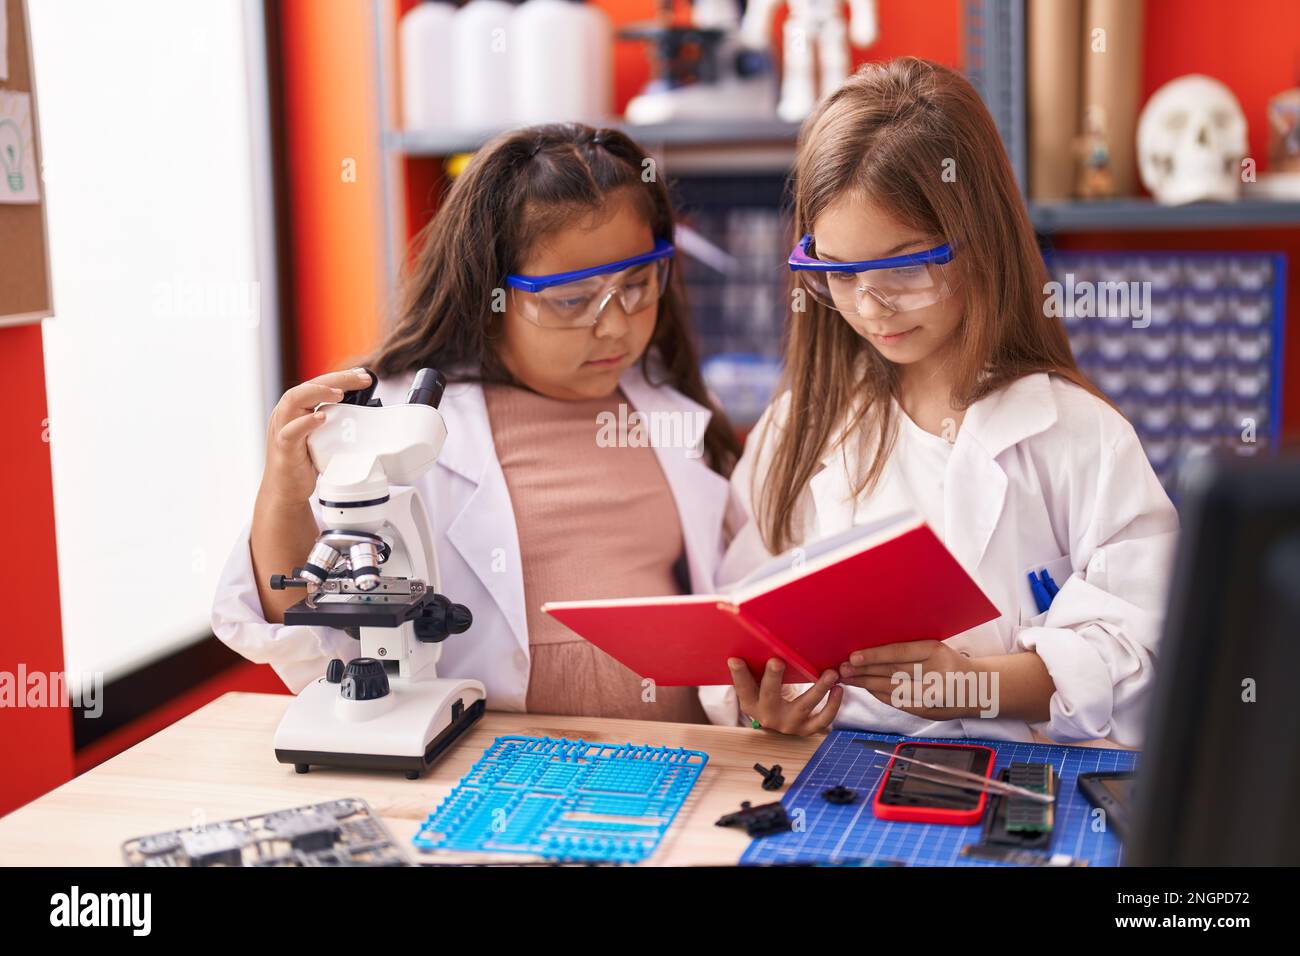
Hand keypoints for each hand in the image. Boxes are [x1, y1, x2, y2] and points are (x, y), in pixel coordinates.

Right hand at [259, 368, 371, 507]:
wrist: (286, 490)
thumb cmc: (305, 462)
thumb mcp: (323, 436)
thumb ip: (334, 421)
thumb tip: (365, 411)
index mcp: (296, 408)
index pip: (318, 383)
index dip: (341, 377)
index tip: (364, 375)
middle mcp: (286, 413)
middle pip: (308, 386)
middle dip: (337, 379)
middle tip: (361, 379)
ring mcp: (281, 429)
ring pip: (294, 400)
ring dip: (319, 392)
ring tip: (340, 393)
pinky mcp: (283, 448)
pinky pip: (290, 431)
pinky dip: (306, 423)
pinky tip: (321, 417)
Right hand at [727, 657, 842, 735]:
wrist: (778, 723)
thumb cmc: (767, 694)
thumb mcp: (757, 686)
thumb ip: (755, 668)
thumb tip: (753, 639)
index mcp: (751, 703)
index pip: (743, 688)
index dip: (739, 674)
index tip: (734, 659)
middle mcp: (768, 716)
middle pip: (770, 695)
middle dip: (773, 678)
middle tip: (776, 661)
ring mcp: (789, 724)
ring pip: (804, 706)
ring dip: (819, 689)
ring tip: (831, 673)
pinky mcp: (807, 729)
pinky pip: (822, 719)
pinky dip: (833, 705)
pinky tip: (839, 689)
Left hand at [838, 640, 981, 720]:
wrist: (978, 688)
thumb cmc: (952, 663)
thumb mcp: (936, 648)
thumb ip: (909, 649)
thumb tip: (872, 649)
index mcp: (937, 652)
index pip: (900, 653)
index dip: (874, 655)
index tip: (853, 656)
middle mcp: (935, 675)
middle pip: (892, 672)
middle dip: (864, 671)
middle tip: (843, 667)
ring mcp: (931, 696)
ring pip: (891, 689)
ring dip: (867, 684)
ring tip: (848, 678)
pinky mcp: (927, 711)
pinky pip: (897, 702)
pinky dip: (879, 695)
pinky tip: (865, 688)